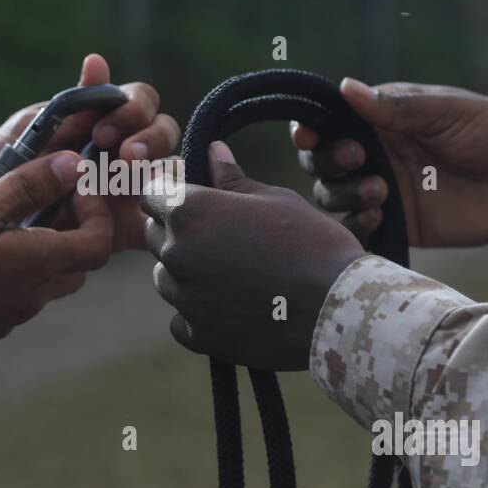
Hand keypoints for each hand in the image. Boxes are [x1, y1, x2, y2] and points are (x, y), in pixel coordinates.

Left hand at [0, 53, 180, 251]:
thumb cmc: (11, 158)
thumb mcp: (34, 129)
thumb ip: (71, 103)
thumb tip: (97, 63)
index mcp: (106, 119)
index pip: (141, 101)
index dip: (132, 111)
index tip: (101, 132)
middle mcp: (125, 149)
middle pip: (164, 133)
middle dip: (150, 140)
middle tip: (123, 157)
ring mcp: (131, 187)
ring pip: (170, 172)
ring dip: (161, 174)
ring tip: (133, 186)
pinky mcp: (128, 226)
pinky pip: (157, 220)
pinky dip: (161, 217)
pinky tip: (149, 217)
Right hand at [0, 151, 112, 360]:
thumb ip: (29, 186)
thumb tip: (73, 165)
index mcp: (40, 263)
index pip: (100, 241)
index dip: (96, 211)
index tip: (70, 187)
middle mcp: (36, 294)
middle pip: (80, 263)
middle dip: (74, 230)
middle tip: (44, 203)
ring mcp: (14, 315)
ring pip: (49, 281)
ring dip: (44, 252)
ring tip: (8, 226)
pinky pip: (20, 297)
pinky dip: (18, 273)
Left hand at [142, 142, 363, 370]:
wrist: (336, 307)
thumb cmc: (310, 242)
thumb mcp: (273, 199)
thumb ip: (231, 178)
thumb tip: (211, 152)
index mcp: (189, 211)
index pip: (151, 194)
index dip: (170, 192)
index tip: (192, 196)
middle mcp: (175, 254)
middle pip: (153, 235)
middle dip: (177, 230)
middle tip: (220, 235)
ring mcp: (184, 298)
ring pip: (166, 278)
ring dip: (187, 272)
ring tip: (231, 272)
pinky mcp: (198, 335)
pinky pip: (181, 319)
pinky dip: (198, 313)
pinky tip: (231, 306)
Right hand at [291, 79, 487, 247]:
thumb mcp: (447, 111)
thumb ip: (395, 106)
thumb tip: (344, 86)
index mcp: (384, 120)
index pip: (330, 122)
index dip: (311, 129)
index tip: (309, 136)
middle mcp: (378, 154)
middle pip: (323, 161)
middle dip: (328, 161)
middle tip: (359, 160)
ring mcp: (386, 190)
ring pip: (334, 196)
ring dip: (344, 193)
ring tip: (381, 191)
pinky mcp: (400, 223)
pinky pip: (360, 228)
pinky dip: (356, 224)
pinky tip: (378, 215)